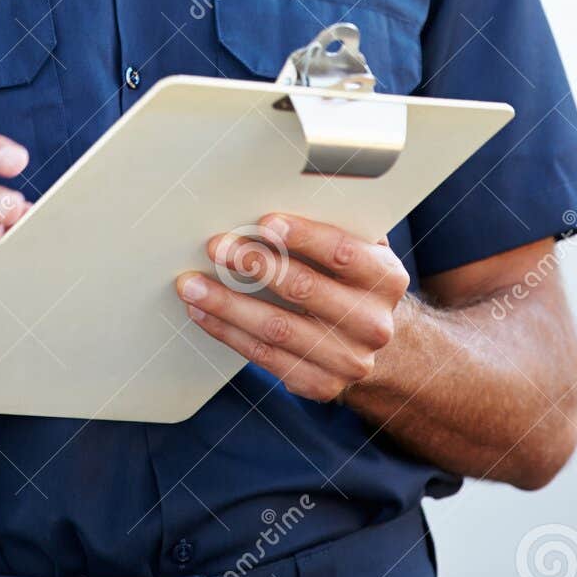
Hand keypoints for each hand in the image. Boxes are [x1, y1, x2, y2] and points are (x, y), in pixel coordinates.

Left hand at [175, 212, 409, 401]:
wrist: (374, 340)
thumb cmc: (351, 278)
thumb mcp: (358, 247)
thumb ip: (330, 224)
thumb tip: (270, 191)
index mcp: (384, 277)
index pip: (342, 252)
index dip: (302, 236)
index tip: (264, 221)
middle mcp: (371, 322)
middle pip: (304, 290)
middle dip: (253, 265)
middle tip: (215, 246)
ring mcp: (348, 359)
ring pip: (277, 329)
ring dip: (227, 304)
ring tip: (191, 284)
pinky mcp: (320, 384)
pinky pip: (265, 358)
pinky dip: (228, 332)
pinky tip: (202, 313)